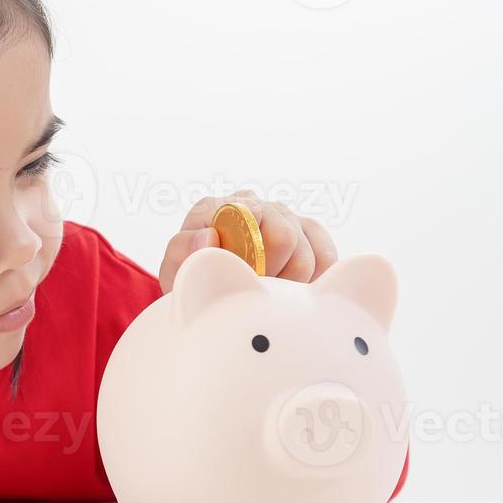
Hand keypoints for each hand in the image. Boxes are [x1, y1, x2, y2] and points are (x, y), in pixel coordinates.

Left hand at [158, 189, 338, 293]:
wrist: (211, 299)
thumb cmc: (191, 286)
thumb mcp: (176, 276)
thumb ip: (181, 253)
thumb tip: (209, 235)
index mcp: (215, 208)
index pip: (249, 220)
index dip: (250, 258)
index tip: (240, 280)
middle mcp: (251, 203)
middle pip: (285, 237)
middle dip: (269, 274)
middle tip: (251, 290)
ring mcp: (282, 215)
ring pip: (308, 253)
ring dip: (289, 283)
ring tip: (265, 292)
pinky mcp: (308, 232)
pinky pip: (326, 255)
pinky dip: (313, 279)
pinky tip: (291, 290)